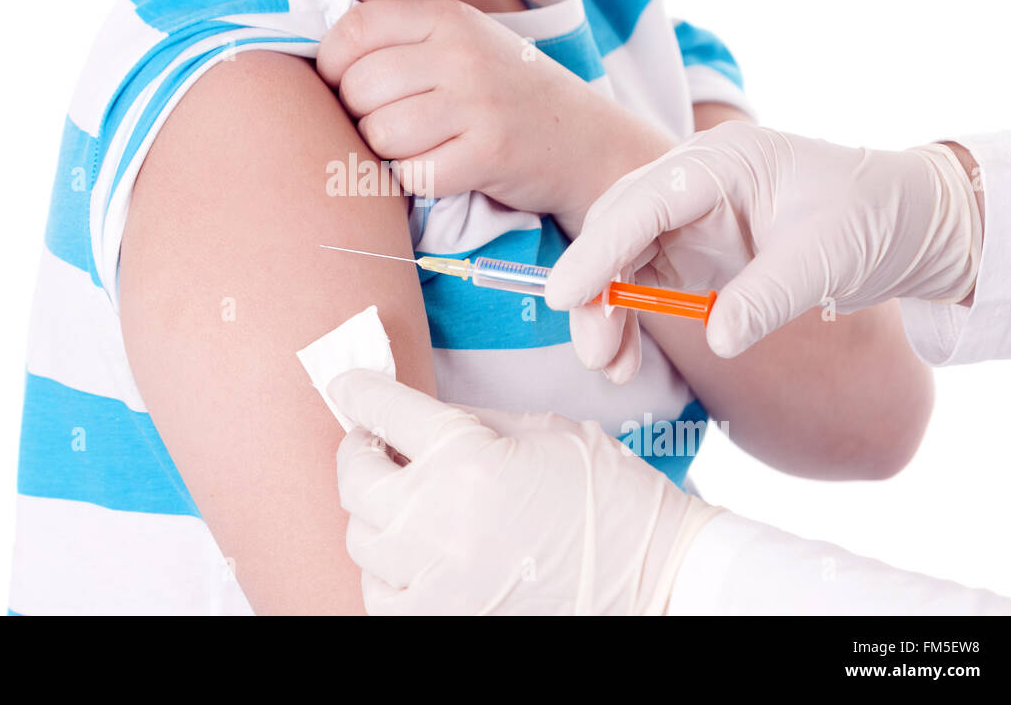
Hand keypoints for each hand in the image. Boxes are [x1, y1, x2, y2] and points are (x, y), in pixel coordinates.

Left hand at [316, 0, 603, 217]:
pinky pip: (413, 174)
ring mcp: (476, 102)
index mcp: (447, 17)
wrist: (585, 141)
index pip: (353, 30)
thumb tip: (318, 57)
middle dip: (361, 117)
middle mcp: (461, 52)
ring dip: (389, 153)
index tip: (344, 88)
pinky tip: (443, 168)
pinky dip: (416, 181)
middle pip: (358, 88)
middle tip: (392, 126)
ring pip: (379, 134)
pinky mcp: (488, 152)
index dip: (332, 65)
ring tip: (422, 147)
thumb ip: (402, 39)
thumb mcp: (462, 42)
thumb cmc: (506, 94)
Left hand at [326, 368, 723, 614]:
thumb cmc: (613, 500)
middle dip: (360, 449)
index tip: (349, 387)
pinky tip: (413, 556)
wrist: (661, 581)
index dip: (357, 391)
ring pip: (360, 539)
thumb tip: (416, 415)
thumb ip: (472, 418)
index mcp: (467, 457)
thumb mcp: (546, 431)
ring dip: (374, 513)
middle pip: (355, 476)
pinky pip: (379, 596)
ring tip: (402, 501)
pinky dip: (386, 571)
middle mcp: (439, 519)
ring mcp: (437, 581)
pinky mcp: (443, 622)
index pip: (381, 409)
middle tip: (374, 441)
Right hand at [545, 121, 982, 370]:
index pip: (644, 201)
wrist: (902, 222)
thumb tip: (718, 338)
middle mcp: (693, 183)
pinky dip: (628, 320)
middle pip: (617, 228)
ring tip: (612, 368)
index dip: (600, 250)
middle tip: (595, 353)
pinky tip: (627, 360)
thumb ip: (770, 294)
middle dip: (594, 290)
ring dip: (605, 312)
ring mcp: (686, 217)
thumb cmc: (871, 218)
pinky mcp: (689, 250)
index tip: (566, 296)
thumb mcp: (829, 257)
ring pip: (619, 257)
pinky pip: (640, 282)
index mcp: (724, 162)